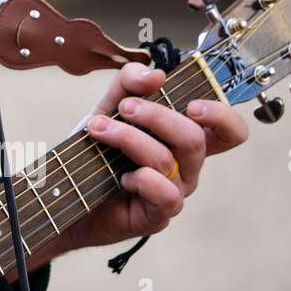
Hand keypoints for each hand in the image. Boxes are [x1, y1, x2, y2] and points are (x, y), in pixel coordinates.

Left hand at [42, 61, 248, 258]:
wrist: (63, 189)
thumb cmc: (96, 149)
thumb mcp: (108, 107)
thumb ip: (129, 84)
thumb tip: (154, 75)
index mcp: (183, 139)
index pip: (227, 131)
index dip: (222, 117)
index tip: (192, 104)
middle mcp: (185, 166)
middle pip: (194, 139)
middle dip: (157, 116)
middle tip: (124, 107)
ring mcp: (173, 191)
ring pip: (168, 160)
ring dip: (130, 138)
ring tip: (99, 129)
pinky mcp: (156, 215)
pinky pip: (164, 195)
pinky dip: (142, 180)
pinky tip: (121, 176)